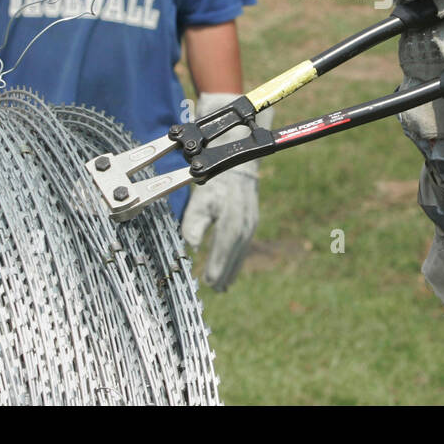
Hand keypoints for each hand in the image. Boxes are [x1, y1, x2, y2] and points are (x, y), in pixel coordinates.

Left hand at [181, 93, 273, 291]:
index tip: (207, 282)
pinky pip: (244, 242)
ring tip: (223, 284)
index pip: (224, 249)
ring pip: (242, 249)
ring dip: (233, 267)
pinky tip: (231, 263)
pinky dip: (238, 255)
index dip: (216, 266)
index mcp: (233, 217)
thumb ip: (195, 222)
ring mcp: (251, 218)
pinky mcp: (251, 216)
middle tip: (216, 289)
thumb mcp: (201, 196)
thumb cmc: (216, 176)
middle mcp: (246, 220)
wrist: (237, 154)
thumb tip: (192, 245)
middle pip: (236, 253)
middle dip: (226, 272)